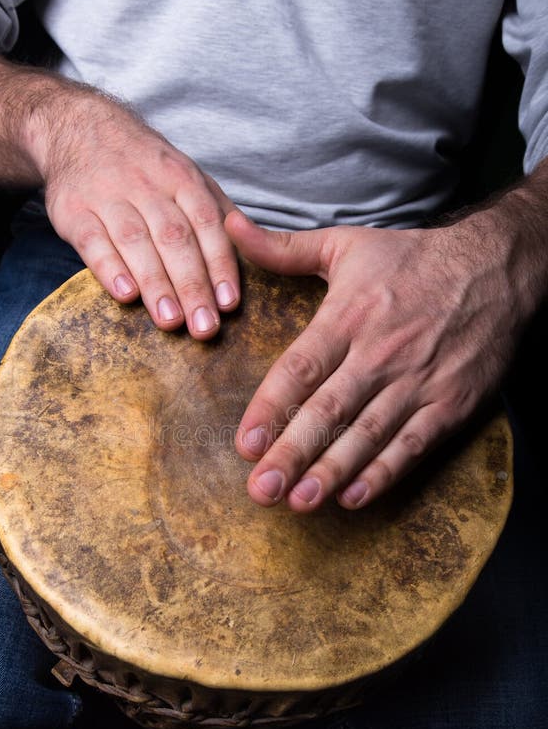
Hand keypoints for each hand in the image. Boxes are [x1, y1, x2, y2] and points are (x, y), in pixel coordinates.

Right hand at [38, 94, 239, 338]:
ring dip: (156, 284)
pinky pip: (92, 241)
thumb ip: (218, 214)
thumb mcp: (186, 176)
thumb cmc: (145, 166)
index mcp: (182, 179)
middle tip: (204, 327)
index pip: (207, 224)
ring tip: (171, 321)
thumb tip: (257, 250)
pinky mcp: (74, 211)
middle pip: (175, 238)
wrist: (80, 128)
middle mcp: (148, 185)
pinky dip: (109, 269)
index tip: (229, 303)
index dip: (220, 264)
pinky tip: (126, 295)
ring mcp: (108, 196)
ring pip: (136, 241)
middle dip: (192, 285)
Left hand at [226, 209, 522, 510]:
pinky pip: (414, 444)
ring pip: (369, 434)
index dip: (271, 409)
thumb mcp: (346, 244)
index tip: (245, 444)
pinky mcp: (451, 402)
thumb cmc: (413, 260)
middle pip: (329, 410)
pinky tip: (356, 497)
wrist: (497, 266)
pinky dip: (386, 472)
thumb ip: (284, 248)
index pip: (300, 369)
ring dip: (333, 471)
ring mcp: (418, 380)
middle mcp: (380, 353)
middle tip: (261, 490)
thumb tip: (230, 226)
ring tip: (300, 502)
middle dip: (292, 454)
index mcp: (348, 317)